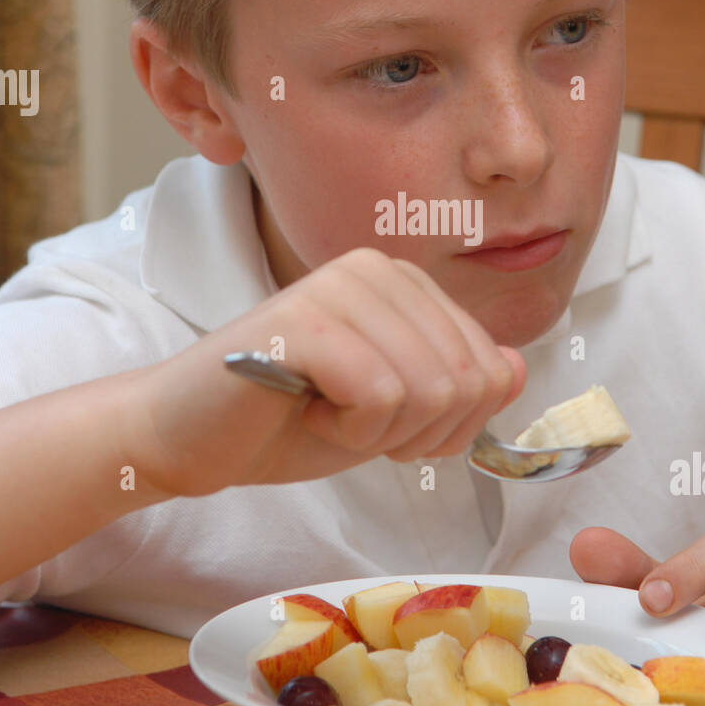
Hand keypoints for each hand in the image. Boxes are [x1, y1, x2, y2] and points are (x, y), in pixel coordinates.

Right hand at [133, 247, 526, 495]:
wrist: (190, 436)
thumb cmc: (290, 421)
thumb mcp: (396, 413)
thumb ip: (457, 388)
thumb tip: (514, 369)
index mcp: (406, 283)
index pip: (492, 370)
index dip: (449, 428)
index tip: (385, 424)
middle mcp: (378, 269)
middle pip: (467, 382)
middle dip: (418, 435)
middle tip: (352, 425)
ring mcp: (341, 286)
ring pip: (431, 390)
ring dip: (381, 435)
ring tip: (326, 414)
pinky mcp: (307, 317)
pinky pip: (382, 396)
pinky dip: (350, 432)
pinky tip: (306, 412)